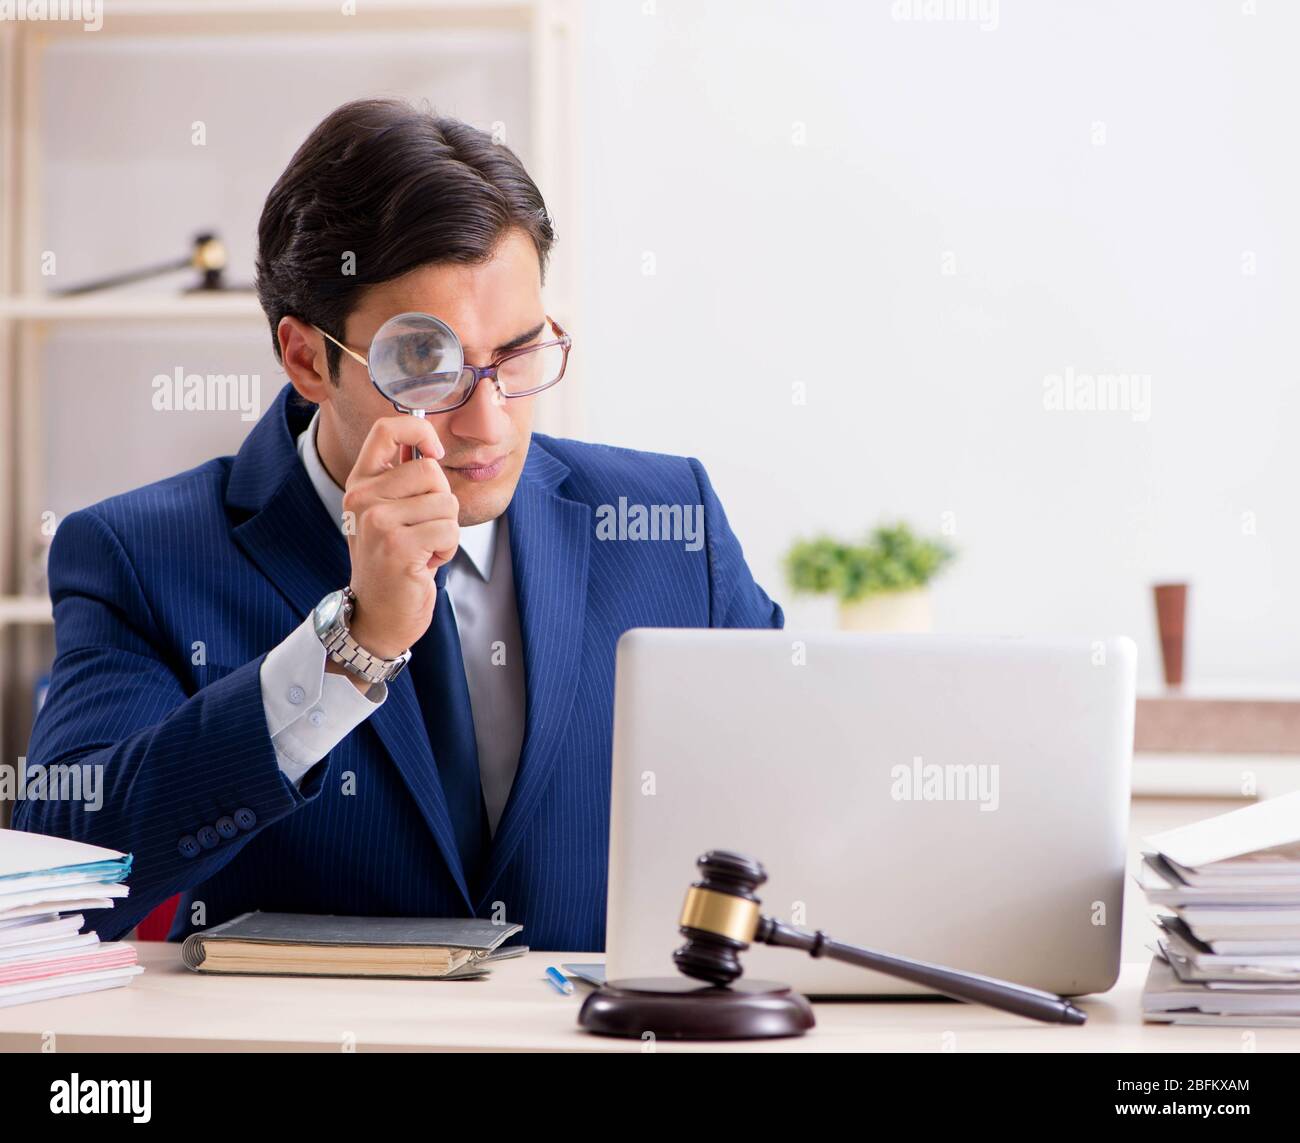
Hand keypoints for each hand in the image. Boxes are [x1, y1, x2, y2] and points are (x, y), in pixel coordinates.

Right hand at [339, 414, 458, 659]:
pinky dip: (448, 548)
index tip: (436, 453)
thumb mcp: (388, 513)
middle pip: (431, 470)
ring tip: (424, 548)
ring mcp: (378, 522)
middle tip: (425, 528)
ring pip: (445, 502)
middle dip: (442, 500)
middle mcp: (363, 497)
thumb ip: (403, 479)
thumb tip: (431, 443)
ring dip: (446, 529)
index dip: (420, 430)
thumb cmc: (393, 561)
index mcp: (361, 482)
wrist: (379, 614)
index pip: (387, 429)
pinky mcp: (398, 546)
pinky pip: (448, 529)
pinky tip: (427, 562)